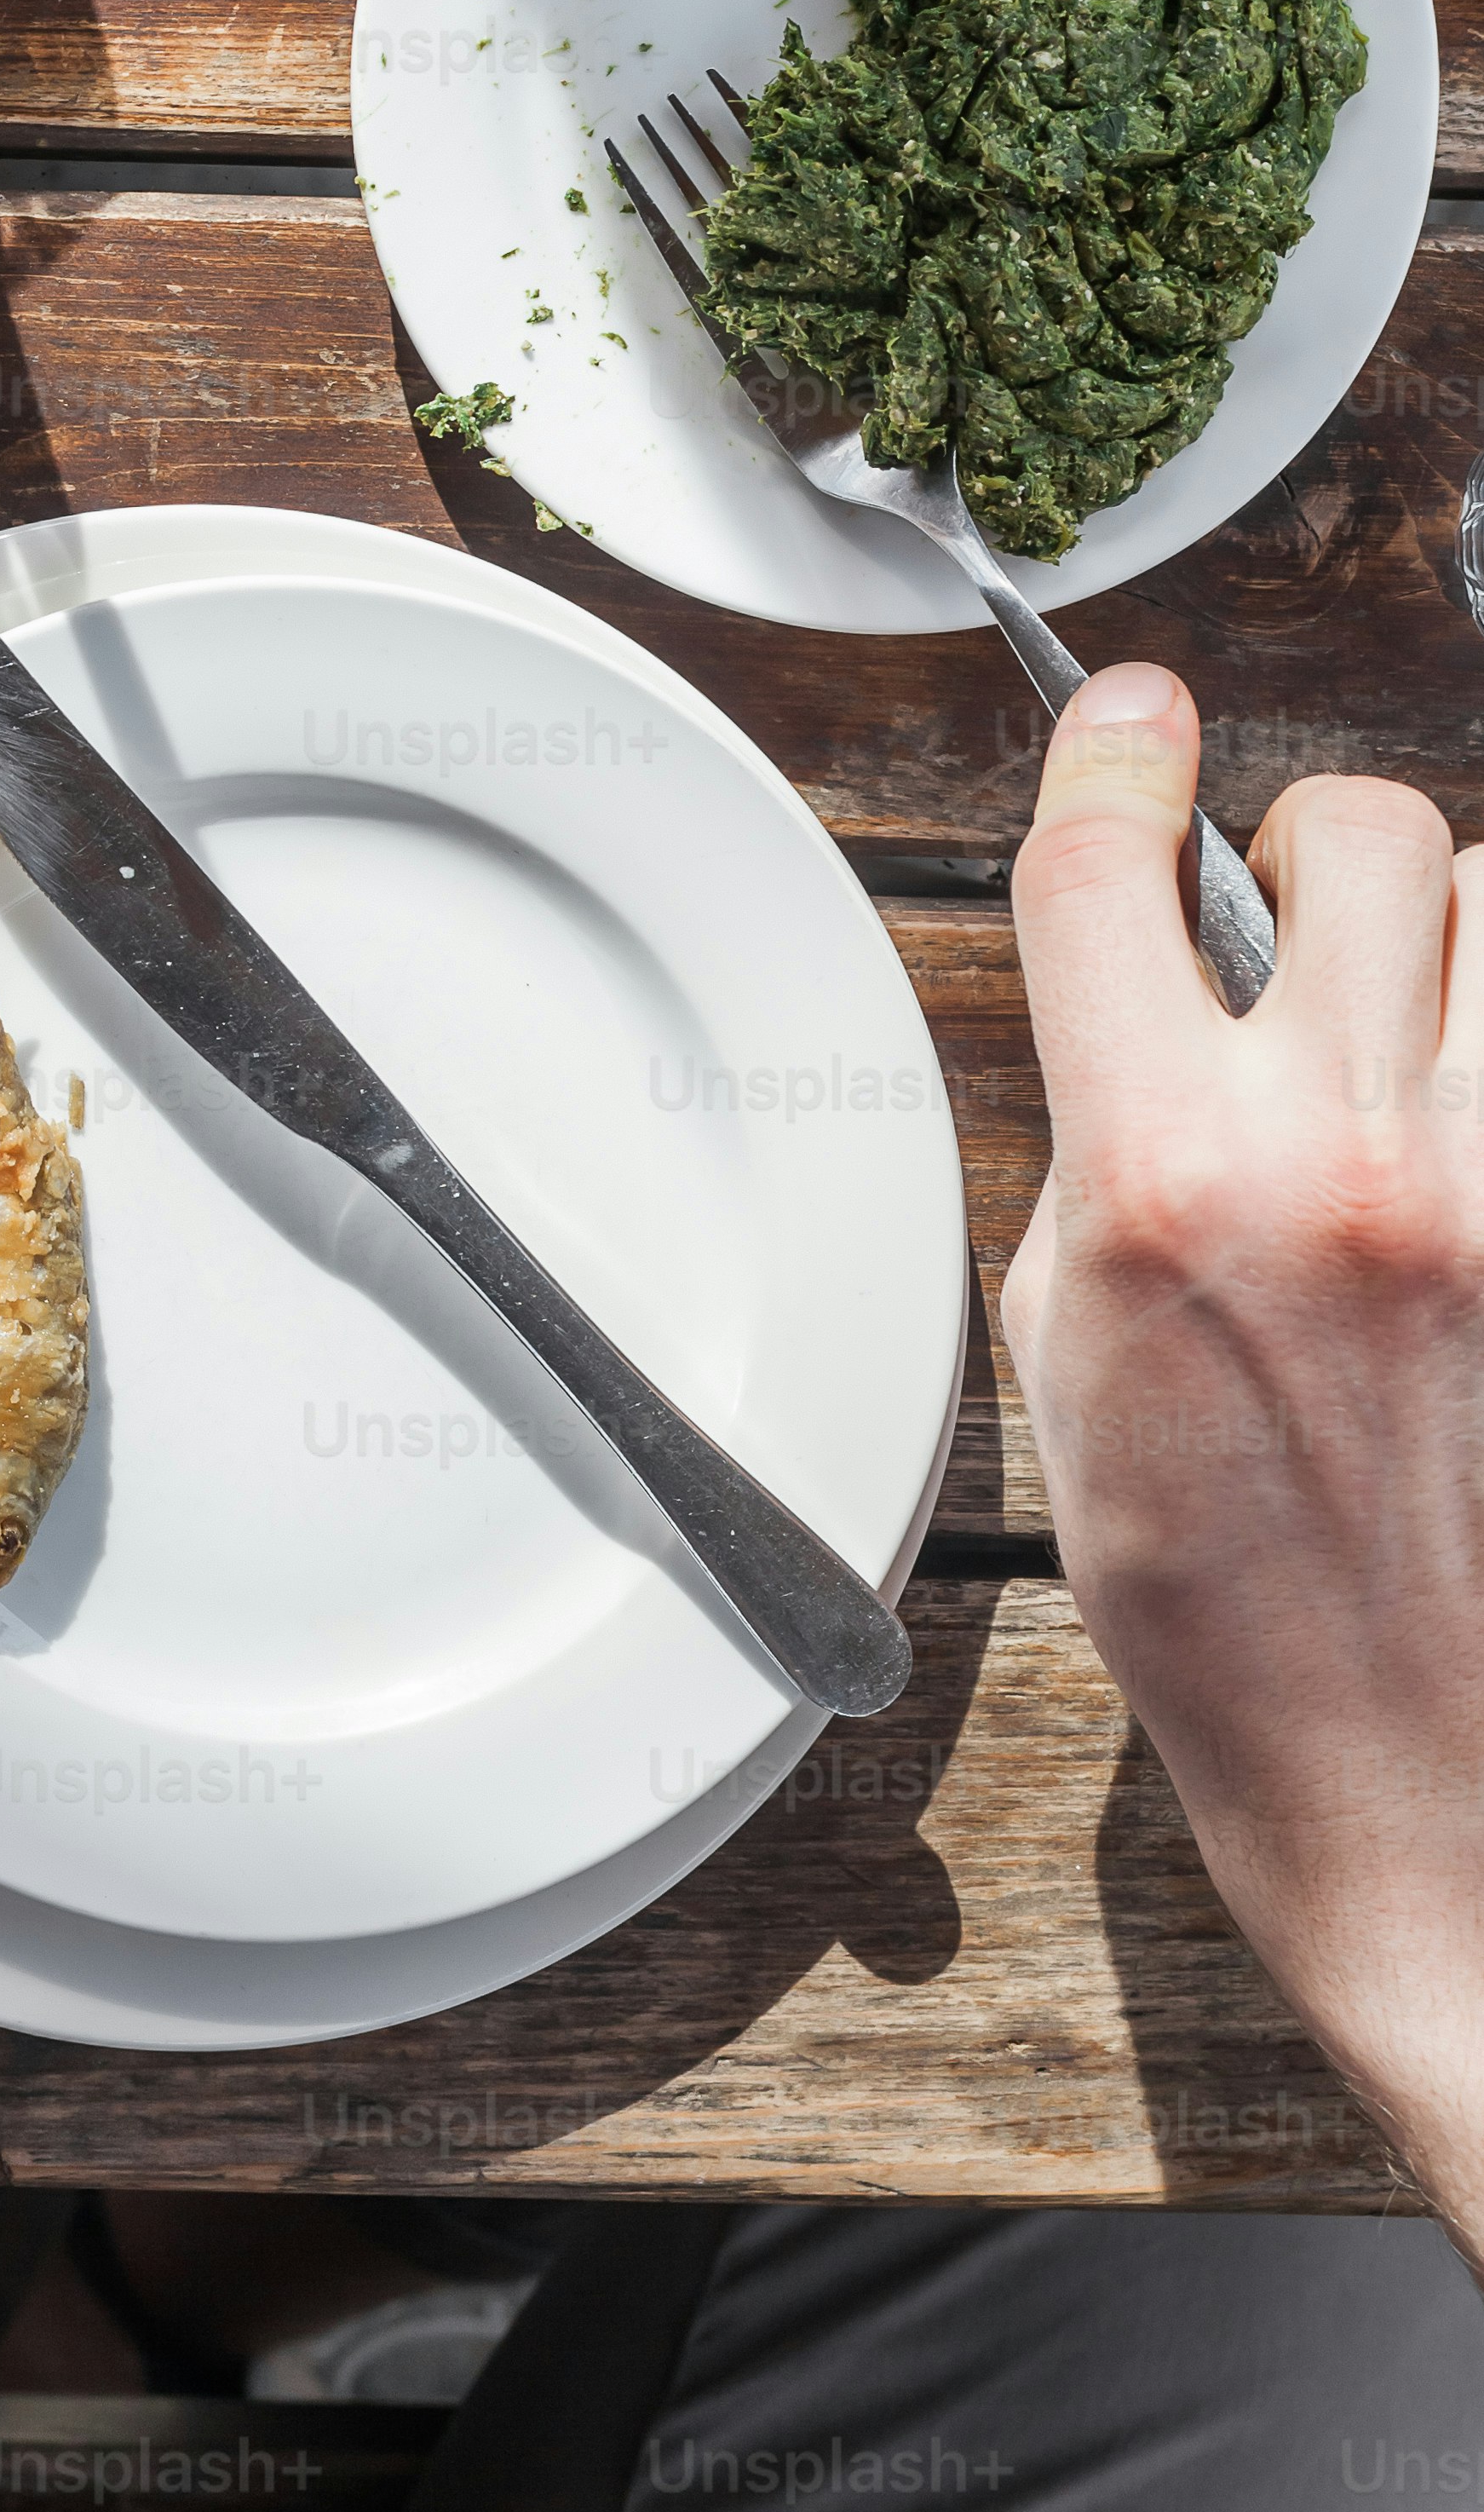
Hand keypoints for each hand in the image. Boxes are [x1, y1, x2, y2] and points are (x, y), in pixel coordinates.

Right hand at [1006, 663, 1483, 2235]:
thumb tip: (1152, 1007)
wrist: (1433, 1797)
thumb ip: (1106, 1147)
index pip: (1108, 868)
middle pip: (1355, 831)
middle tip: (1292, 917)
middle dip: (1310, 844)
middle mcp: (1352, 1163)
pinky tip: (1466, 1146)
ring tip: (1422, 1019)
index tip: (1126, 714)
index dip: (1108, 750)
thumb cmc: (1232, 1614)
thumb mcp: (1067, 1360)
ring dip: (1455, 929)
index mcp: (1165, 1187)